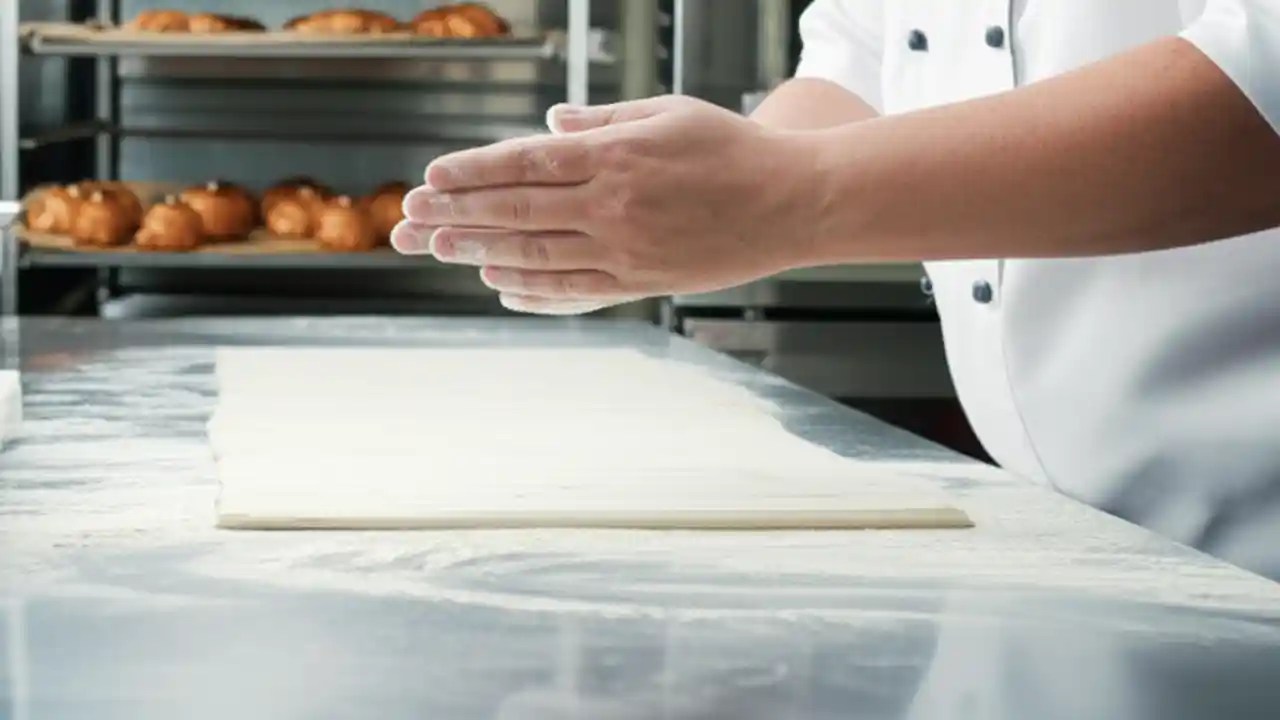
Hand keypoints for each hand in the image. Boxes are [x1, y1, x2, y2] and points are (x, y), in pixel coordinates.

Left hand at [393, 96, 821, 314]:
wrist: (792, 204)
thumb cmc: (733, 149)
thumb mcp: (668, 114)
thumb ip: (604, 121)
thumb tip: (549, 124)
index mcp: (615, 155)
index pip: (524, 162)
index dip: (472, 172)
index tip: (430, 178)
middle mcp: (611, 204)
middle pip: (516, 210)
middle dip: (456, 214)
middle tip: (408, 221)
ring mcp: (624, 249)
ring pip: (535, 253)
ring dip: (480, 252)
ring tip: (437, 251)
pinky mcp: (640, 280)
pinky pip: (574, 290)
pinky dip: (531, 290)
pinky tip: (498, 285)